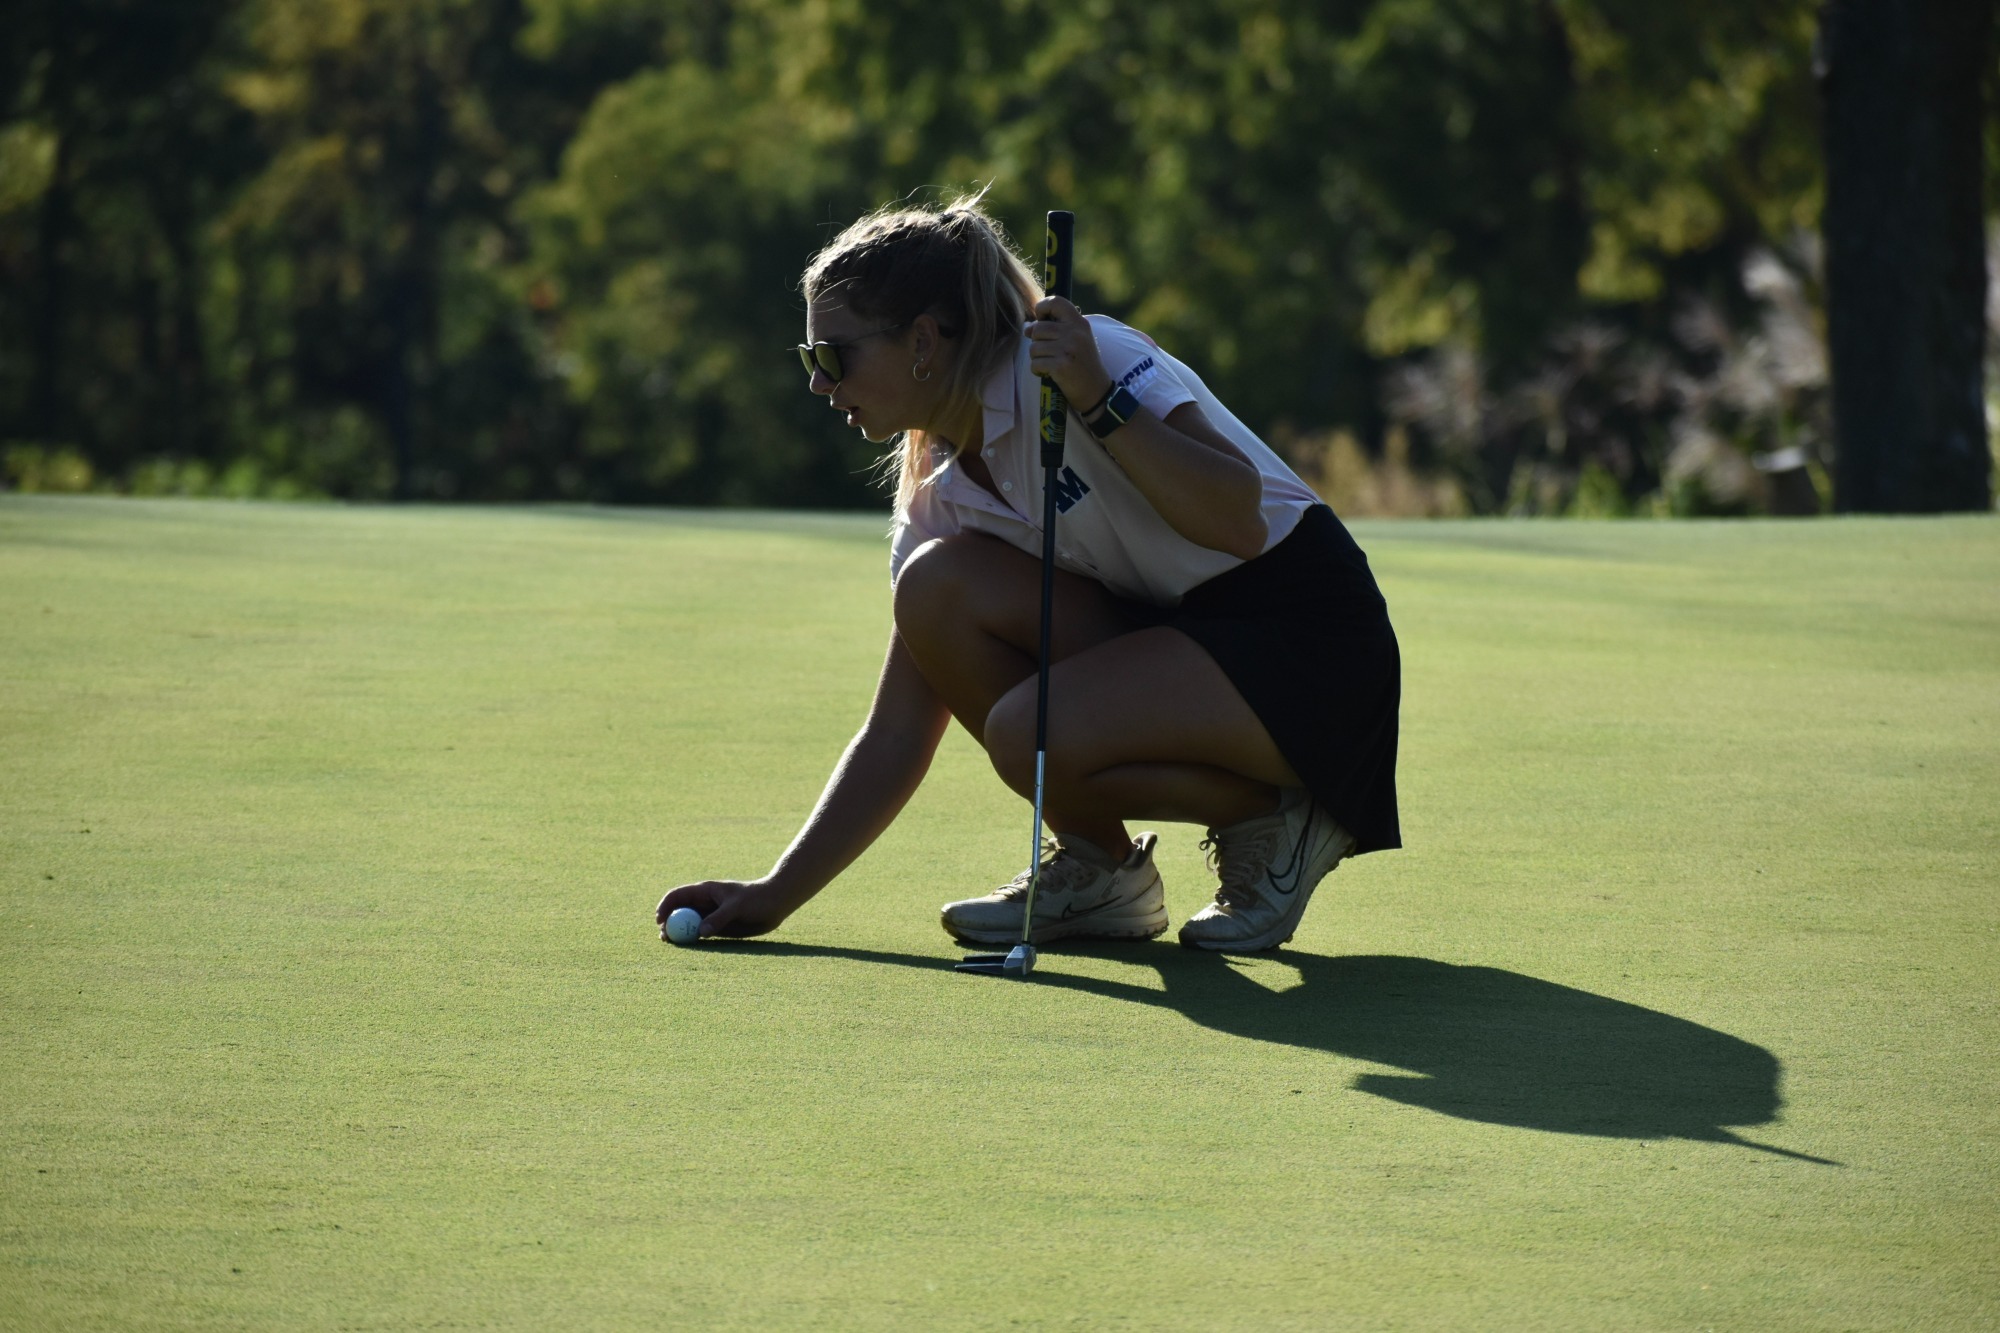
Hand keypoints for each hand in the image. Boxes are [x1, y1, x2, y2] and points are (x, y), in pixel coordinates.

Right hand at [654, 878, 796, 939]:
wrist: (776, 903)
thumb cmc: (757, 898)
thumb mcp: (737, 906)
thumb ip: (719, 918)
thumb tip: (700, 932)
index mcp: (705, 891)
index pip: (678, 896)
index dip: (665, 906)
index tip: (660, 920)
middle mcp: (704, 903)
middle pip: (679, 912)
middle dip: (669, 923)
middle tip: (665, 937)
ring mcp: (710, 916)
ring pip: (688, 925)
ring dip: (679, 933)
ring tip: (672, 943)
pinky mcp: (718, 927)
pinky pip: (700, 934)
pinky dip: (692, 940)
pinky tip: (689, 947)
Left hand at [1028, 297, 1112, 406]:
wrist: (1096, 391)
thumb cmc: (1083, 364)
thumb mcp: (1077, 340)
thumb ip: (1056, 329)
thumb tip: (1027, 328)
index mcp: (1080, 323)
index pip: (1056, 302)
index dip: (1042, 308)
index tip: (1041, 319)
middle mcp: (1075, 333)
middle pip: (1038, 329)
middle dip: (1037, 342)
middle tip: (1048, 352)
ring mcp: (1068, 349)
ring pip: (1034, 347)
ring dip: (1037, 358)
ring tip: (1050, 363)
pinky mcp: (1060, 366)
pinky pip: (1035, 363)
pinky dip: (1038, 370)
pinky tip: (1049, 373)